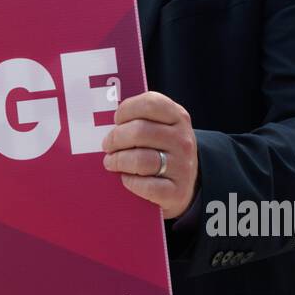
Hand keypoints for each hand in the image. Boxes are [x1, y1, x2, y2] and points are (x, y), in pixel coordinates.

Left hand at [101, 91, 198, 219]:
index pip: (150, 103)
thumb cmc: (163, 149)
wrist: (188, 182)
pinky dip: (130, 182)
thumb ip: (140, 119)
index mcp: (178, 117)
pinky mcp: (176, 191)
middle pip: (139, 131)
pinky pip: (146, 185)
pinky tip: (126, 178)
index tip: (116, 120)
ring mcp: (181, 166)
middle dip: (115, 138)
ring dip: (118, 161)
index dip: (126, 110)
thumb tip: (107, 123)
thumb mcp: (161, 127)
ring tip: (111, 162)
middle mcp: (182, 139)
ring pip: (140, 160)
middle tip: (107, 145)